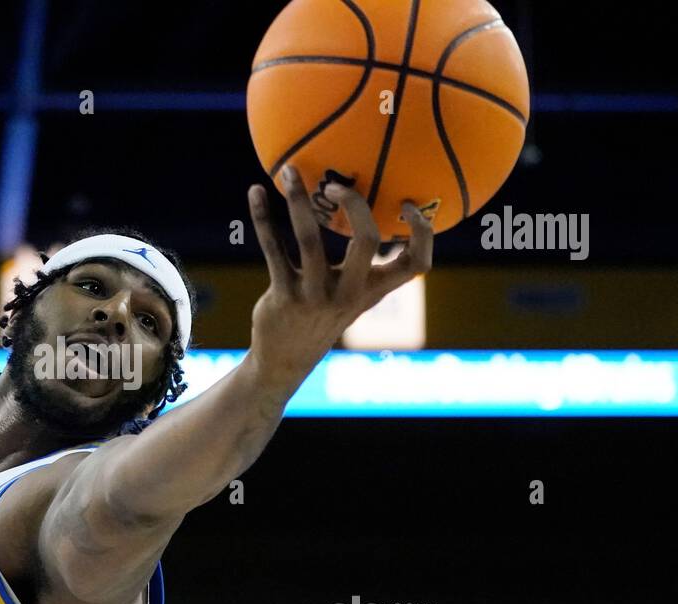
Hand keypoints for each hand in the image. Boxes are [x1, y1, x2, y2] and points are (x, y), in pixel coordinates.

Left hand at [245, 165, 432, 392]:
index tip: (408, 203)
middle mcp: (349, 293)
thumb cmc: (322, 317)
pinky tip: (255, 193)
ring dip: (297, 199)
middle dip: (355, 204)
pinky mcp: (284, 295)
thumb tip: (368, 215)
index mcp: (373, 290)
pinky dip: (262, 217)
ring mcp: (315, 295)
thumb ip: (364, 267)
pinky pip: (273, 248)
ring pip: (310, 238)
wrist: (285, 359)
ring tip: (288, 171)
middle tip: (335, 181)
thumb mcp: (351, 297)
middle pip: (366, 241)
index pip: (416, 265)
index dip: (423, 233)